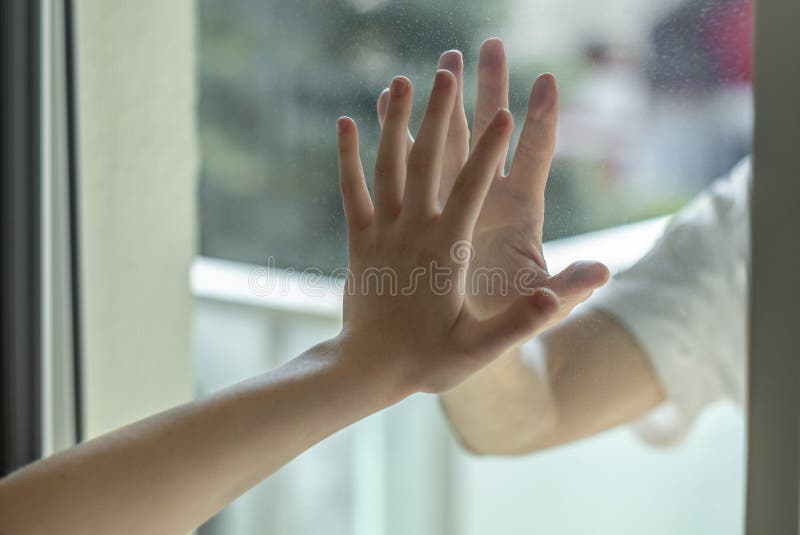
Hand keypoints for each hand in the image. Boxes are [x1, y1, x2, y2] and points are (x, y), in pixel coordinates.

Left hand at [336, 71, 558, 393]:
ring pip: (388, 167)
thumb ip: (520, 322)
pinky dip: (348, 156)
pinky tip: (347, 122)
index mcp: (445, 250)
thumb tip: (556, 297)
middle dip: (441, 114)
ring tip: (402, 81)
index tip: (507, 112)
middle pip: (428, 162)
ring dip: (396, 121)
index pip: (471, 190)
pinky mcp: (358, 239)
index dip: (491, 150)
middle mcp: (412, 232)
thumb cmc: (427, 361)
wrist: (366, 371)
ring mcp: (382, 232)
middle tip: (449, 70)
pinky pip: (352, 189)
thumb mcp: (480, 348)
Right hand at [376, 39, 608, 329]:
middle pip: (490, 131)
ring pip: (444, 141)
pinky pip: (402, 167)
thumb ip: (563, 293)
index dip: (540, 120)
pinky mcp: (419, 212)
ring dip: (438, 104)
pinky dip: (391, 137)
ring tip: (433, 65)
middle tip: (488, 46)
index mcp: (520, 213)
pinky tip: (377, 109)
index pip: (535, 156)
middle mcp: (487, 196)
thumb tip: (602, 273)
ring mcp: (451, 200)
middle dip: (489, 89)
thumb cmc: (501, 328)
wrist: (460, 342)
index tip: (545, 82)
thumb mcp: (533, 311)